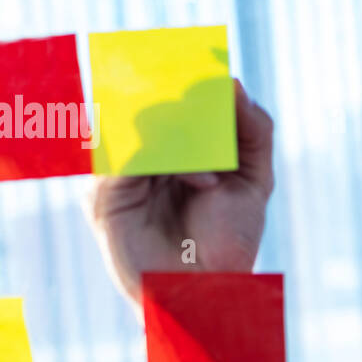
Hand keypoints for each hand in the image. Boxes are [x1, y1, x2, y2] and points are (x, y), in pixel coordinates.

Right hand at [84, 78, 274, 308]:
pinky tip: (206, 181)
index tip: (216, 67)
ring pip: (138, 123)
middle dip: (188, 99)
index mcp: (173, 147)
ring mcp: (120, 175)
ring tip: (220, 160)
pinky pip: (129, 157)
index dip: (191, 79)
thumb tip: (231, 82)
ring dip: (185, 131)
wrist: (210, 294)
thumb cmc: (230, 240)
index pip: (172, 97)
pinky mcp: (105, 197)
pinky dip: (173, 161)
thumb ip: (253, 128)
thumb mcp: (256, 178)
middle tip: (216, 98)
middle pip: (151, 102)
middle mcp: (142, 156)